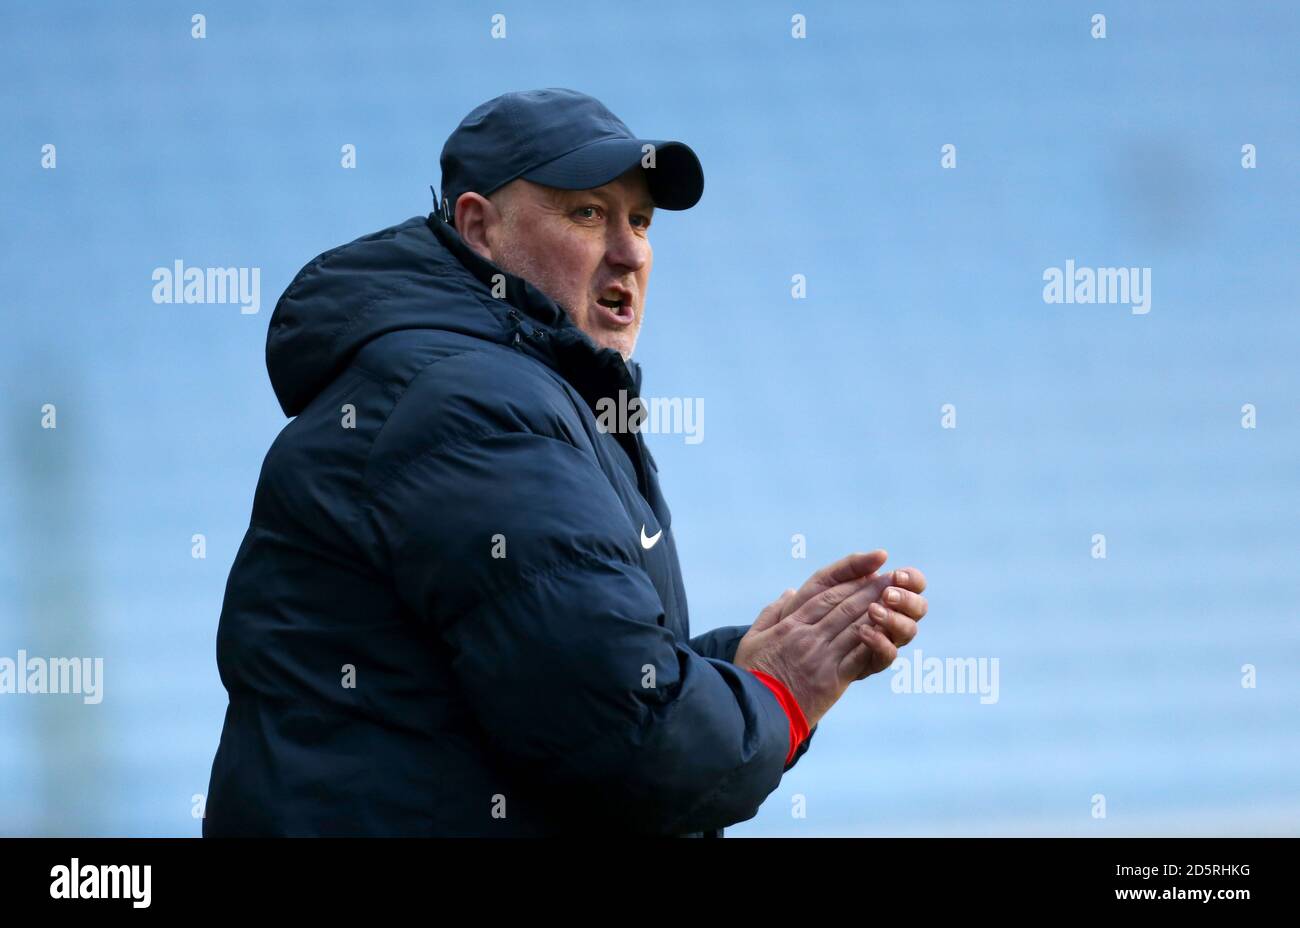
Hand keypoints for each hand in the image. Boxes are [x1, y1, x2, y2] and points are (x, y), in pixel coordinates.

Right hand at [732, 552, 930, 723]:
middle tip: (890, 577)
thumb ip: (771, 613)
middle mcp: (807, 637)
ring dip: (877, 609)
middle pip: (843, 606)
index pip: (823, 595)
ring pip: (854, 626)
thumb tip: (789, 592)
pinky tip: (888, 630)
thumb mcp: (753, 639)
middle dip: (869, 589)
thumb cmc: (751, 676)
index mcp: (789, 626)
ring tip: (894, 597)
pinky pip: (857, 656)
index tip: (867, 570)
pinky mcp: (832, 680)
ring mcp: (821, 657)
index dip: (848, 580)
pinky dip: (874, 641)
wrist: (754, 714)